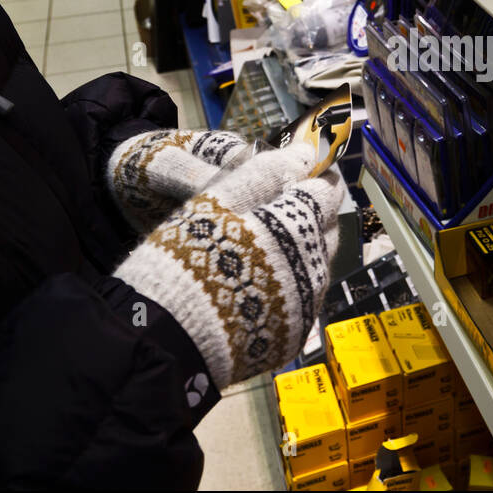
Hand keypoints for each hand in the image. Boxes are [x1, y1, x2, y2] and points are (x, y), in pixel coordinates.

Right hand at [114, 142, 346, 387]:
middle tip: (287, 202)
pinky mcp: (293, 335)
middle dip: (313, 212)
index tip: (306, 168)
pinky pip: (304, 298)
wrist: (164, 338)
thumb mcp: (218, 201)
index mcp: (297, 229)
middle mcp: (313, 268)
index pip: (327, 192)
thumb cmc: (187, 255)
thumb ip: (265, 173)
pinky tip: (264, 279)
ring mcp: (306, 306)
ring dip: (304, 247)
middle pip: (327, 230)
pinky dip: (293, 281)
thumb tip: (305, 154)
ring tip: (272, 241)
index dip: (318, 176)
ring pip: (318, 264)